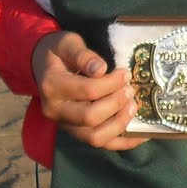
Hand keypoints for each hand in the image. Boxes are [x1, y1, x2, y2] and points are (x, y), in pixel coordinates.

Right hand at [31, 30, 147, 149]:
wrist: (45, 67)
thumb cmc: (60, 53)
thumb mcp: (68, 44)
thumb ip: (82, 55)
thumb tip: (100, 69)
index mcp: (52, 86)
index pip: (87, 90)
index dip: (111, 83)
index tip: (126, 73)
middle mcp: (55, 111)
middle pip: (90, 117)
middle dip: (116, 103)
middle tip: (130, 90)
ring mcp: (66, 126)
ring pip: (95, 137)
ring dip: (120, 123)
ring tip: (134, 106)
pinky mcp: (77, 133)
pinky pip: (102, 144)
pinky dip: (123, 142)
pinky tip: (141, 135)